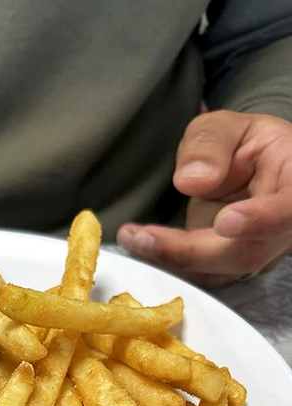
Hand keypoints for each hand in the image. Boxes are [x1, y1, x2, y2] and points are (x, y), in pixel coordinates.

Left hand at [117, 110, 291, 285]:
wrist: (247, 173)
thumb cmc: (244, 146)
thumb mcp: (227, 127)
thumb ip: (210, 145)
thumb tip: (192, 181)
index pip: (288, 209)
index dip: (260, 220)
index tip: (226, 222)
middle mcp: (284, 229)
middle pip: (245, 251)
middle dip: (189, 249)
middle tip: (141, 236)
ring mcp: (258, 254)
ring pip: (219, 271)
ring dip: (171, 260)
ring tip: (132, 238)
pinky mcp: (230, 268)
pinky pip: (200, 275)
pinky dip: (167, 264)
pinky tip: (139, 245)